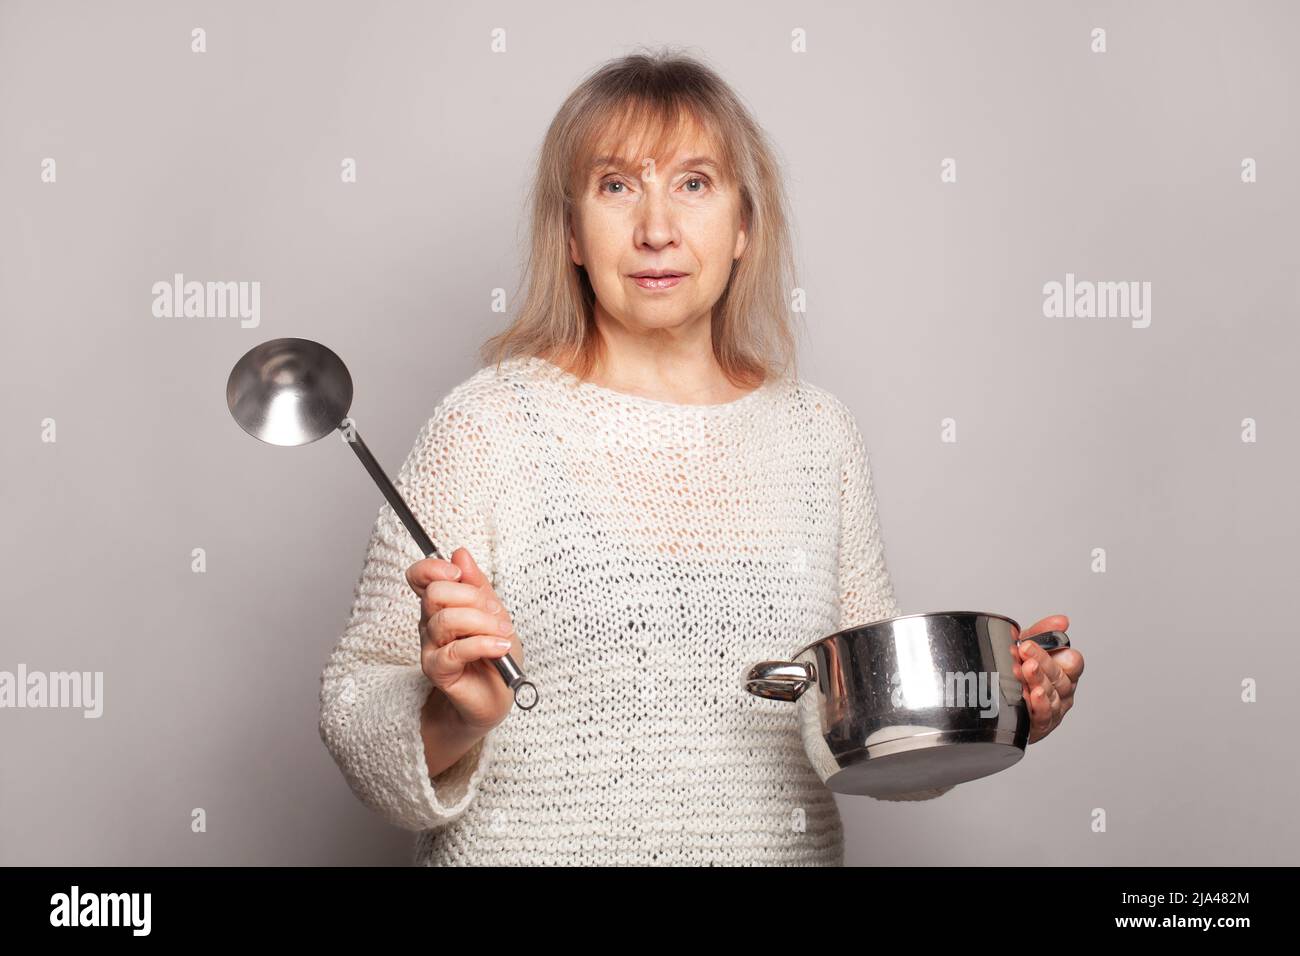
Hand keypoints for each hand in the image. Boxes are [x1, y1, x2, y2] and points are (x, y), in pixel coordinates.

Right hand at [405, 547, 522, 733]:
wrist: (497, 695)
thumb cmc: (495, 654)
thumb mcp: (495, 612)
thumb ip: (477, 584)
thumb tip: (460, 554)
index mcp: (440, 605)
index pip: (418, 576)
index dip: (434, 569)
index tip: (457, 574)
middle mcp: (429, 623)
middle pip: (436, 594)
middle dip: (473, 599)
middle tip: (496, 615)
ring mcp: (430, 647)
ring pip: (448, 620)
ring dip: (483, 624)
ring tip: (502, 636)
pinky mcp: (437, 671)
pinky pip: (455, 650)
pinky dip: (483, 645)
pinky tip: (501, 649)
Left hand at [1012, 614, 1083, 743]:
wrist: (1001, 704)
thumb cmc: (1021, 674)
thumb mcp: (1028, 649)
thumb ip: (1043, 633)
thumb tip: (1062, 620)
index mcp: (1065, 671)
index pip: (1073, 662)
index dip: (1056, 652)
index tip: (1030, 643)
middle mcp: (1064, 690)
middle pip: (1059, 676)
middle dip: (1042, 662)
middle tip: (1024, 651)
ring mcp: (1055, 708)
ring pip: (1051, 694)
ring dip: (1038, 681)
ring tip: (1024, 671)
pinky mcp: (1043, 723)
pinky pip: (1044, 714)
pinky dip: (1039, 704)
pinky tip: (1031, 695)